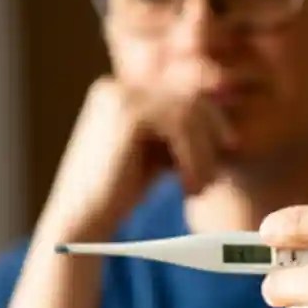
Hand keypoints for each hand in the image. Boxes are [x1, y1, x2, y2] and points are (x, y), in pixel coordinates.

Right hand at [40, 76, 235, 239]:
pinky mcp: (129, 114)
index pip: (179, 96)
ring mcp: (121, 96)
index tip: (225, 152)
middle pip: (188, 100)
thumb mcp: (152, 155)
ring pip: (190, 115)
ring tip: (199, 189)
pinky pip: (181, 128)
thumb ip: (175, 135)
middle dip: (210, 138)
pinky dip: (194, 160)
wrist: (81, 220)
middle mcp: (117, 86)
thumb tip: (222, 127)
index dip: (210, 123)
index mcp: (118, 92)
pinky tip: (190, 188)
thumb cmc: (116, 195)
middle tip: (213, 178)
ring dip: (204, 155)